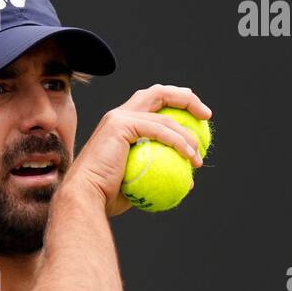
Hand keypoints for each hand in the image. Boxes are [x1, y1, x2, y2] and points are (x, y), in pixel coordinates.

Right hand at [65, 84, 212, 216]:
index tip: (199, 120)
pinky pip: (159, 130)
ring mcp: (118, 118)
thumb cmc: (108, 196)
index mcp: (121, 124)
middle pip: (158, 92)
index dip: (177, 104)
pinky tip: (189, 156)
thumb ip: (160, 173)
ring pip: (163, 115)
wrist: (86, 198)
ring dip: (187, 133)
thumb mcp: (140, 181)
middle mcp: (118, 115)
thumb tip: (188, 178)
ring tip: (198, 155)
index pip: (152, 103)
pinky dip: (178, 141)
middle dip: (186, 98)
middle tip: (205, 116)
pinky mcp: (120, 125)